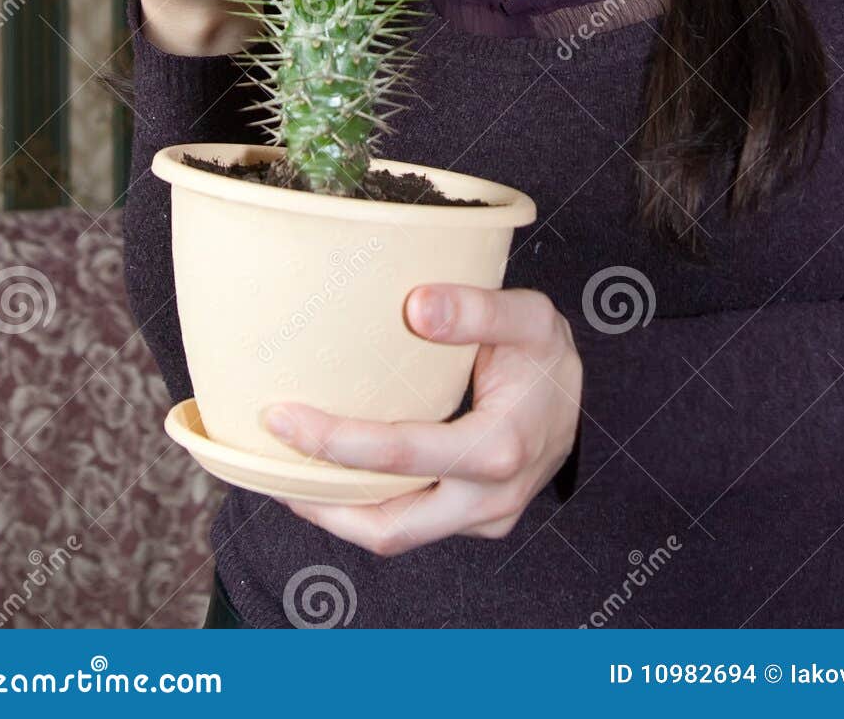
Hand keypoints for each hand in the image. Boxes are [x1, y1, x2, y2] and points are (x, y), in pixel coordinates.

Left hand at [263, 284, 582, 554]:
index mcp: (501, 448)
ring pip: (394, 537)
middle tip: (265, 463)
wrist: (577, 396)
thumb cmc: (547, 353)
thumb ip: (476, 309)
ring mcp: (482, 519)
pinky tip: (326, 476)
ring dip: (334, 513)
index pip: (404, 456)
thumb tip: (417, 307)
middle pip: (390, 524)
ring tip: (281, 477)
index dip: (336, 441)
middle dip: (320, 499)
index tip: (282, 415)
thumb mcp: (529, 316)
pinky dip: (363, 507)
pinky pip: (409, 526)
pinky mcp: (471, 524)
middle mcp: (491, 499)